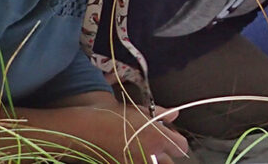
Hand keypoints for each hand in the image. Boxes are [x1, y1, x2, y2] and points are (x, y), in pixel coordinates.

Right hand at [27, 102, 188, 163]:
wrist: (86, 129)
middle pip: (170, 162)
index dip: (175, 141)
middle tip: (158, 148)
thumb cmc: (112, 115)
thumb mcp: (138, 110)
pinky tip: (130, 154)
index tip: (169, 138)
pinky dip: (137, 162)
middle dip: (166, 155)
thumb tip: (174, 114)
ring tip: (142, 151)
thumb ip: (160, 113)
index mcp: (158, 138)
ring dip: (152, 160)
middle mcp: (151, 155)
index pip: (181, 147)